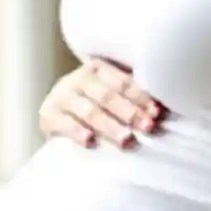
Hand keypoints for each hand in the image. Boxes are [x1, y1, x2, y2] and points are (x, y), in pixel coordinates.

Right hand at [38, 58, 162, 148]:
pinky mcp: (48, 115)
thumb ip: (131, 99)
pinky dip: (77, 132)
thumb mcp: (110, 95)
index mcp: (98, 68)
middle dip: (130, 112)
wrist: (55, 114)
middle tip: (147, 127)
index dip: (141, 98)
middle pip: (107, 95)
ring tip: (126, 140)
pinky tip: (90, 141)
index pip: (123, 82)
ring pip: (89, 110)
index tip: (157, 114)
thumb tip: (162, 112)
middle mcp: (78, 79)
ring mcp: (61, 96)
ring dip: (109, 126)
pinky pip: (64, 123)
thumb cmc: (92, 106)